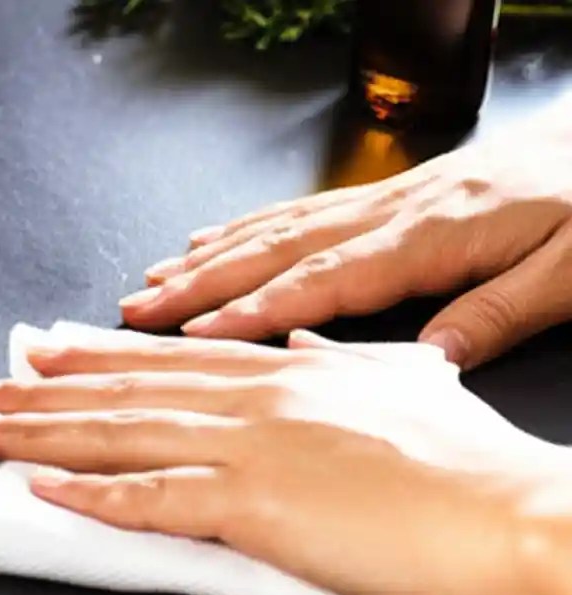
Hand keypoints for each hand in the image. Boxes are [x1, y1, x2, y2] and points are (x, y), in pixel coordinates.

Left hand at [0, 329, 571, 594]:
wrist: (509, 513)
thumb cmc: (464, 464)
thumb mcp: (400, 386)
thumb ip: (341, 363)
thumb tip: (306, 342)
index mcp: (283, 372)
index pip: (165, 360)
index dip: (93, 356)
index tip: (40, 351)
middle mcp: (253, 398)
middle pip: (123, 392)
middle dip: (39, 392)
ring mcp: (249, 447)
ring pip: (120, 436)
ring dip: (39, 435)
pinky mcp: (255, 503)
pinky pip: (155, 499)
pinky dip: (92, 496)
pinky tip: (43, 490)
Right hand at [120, 110, 571, 369]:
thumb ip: (496, 314)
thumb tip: (427, 359)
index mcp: (433, 237)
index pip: (324, 282)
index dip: (254, 311)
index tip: (194, 335)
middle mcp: (394, 214)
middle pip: (277, 252)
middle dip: (200, 285)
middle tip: (136, 309)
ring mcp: (386, 201)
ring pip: (278, 229)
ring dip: (209, 258)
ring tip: (153, 282)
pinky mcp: (391, 196)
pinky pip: (302, 211)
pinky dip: (246, 227)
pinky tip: (214, 239)